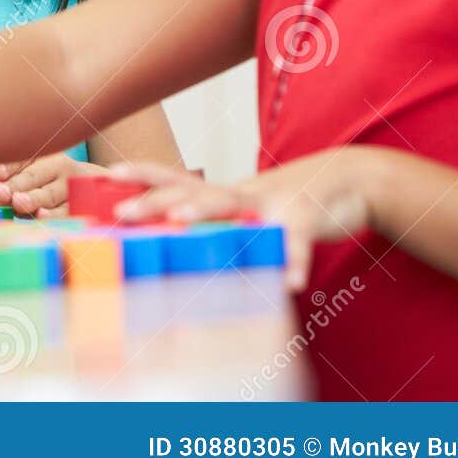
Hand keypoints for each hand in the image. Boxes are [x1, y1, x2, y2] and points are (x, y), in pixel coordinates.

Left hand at [0, 153, 107, 216]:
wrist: (97, 188)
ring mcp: (71, 185)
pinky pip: (68, 209)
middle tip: (0, 193)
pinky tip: (43, 216)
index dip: (8, 166)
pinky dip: (56, 214)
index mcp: (39, 156)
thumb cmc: (48, 187)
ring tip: (19, 203)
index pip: (21, 158)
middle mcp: (56, 166)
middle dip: (16, 185)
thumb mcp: (23, 186)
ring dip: (34, 198)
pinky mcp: (83, 203)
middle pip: (33, 176)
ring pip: (50, 193)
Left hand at [104, 149, 379, 289]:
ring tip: (177, 222)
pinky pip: (298, 241)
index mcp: (223, 193)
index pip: (174, 179)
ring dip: (204, 212)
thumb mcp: (247, 207)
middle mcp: (241, 193)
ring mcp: (272, 201)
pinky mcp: (306, 217)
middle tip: (122, 211)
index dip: (141, 175)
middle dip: (153, 199)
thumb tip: (177, 235)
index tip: (107, 174)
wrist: (350, 179)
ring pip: (232, 204)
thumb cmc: (289, 202)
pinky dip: (294, 261)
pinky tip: (290, 283)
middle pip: (190, 190)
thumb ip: (217, 220)